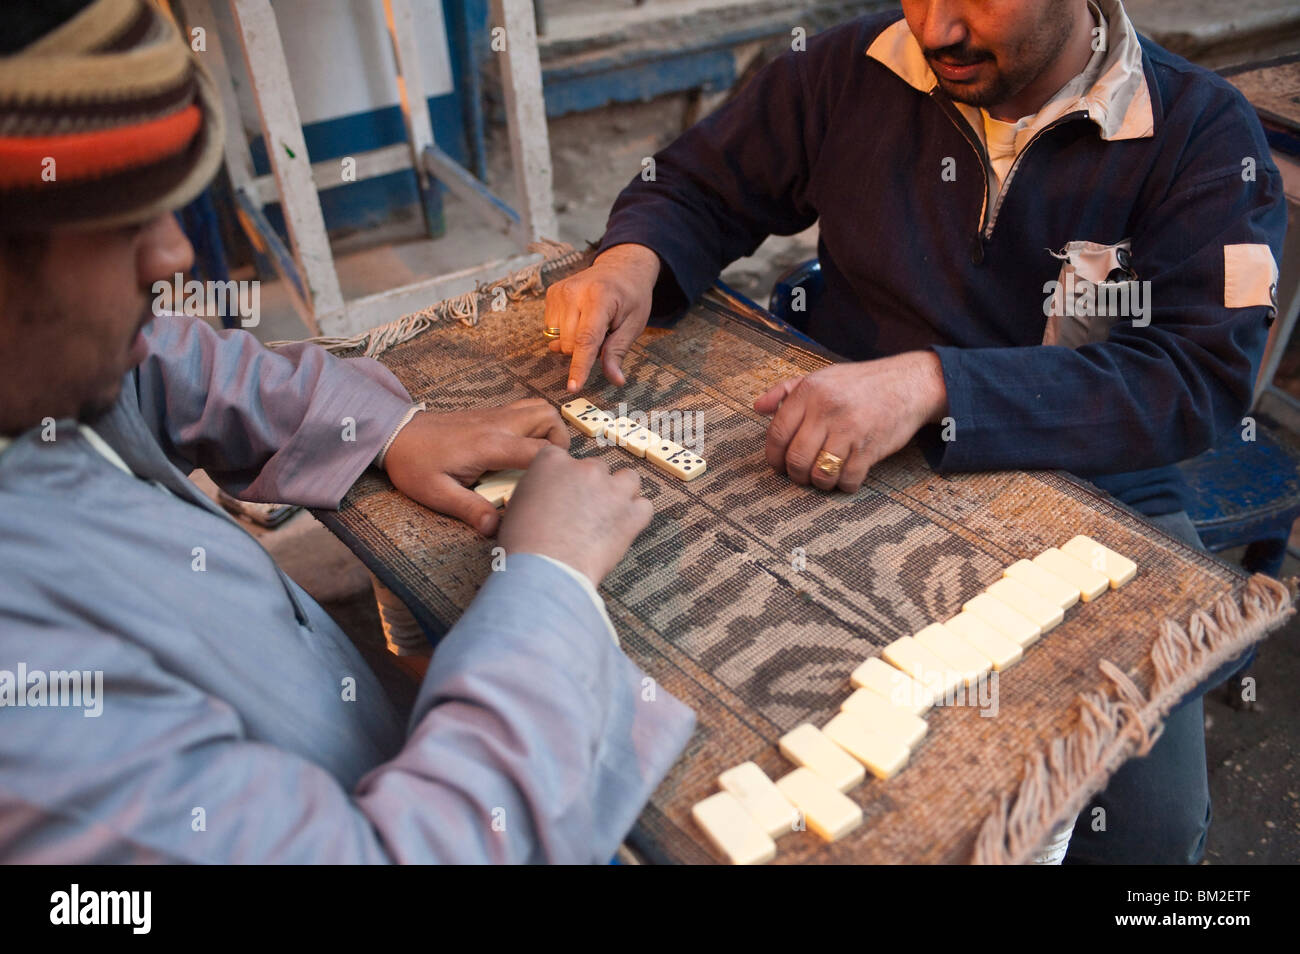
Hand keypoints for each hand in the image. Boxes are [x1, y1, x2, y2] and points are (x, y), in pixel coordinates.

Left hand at [383, 398, 567, 535]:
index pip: (541, 451)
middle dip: (560, 442)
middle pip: (550, 418)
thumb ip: (470, 510)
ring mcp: (495, 416)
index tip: (553, 487)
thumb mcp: (437, 494)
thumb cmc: (414, 464)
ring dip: (548, 430)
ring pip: (540, 408)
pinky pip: (524, 410)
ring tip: (537, 457)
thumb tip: (495, 529)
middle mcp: (498, 425)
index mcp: (490, 445)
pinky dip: (533, 425)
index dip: (556, 469)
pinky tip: (519, 448)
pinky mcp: (489, 415)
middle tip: (547, 468)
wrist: (395, 433)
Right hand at [499, 445, 652, 585]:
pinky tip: (625, 526)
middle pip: (596, 467)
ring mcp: (611, 490)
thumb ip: (535, 492)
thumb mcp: (515, 507)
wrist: (544, 568)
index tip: (564, 490)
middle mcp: (584, 469)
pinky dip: (637, 516)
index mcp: (551, 463)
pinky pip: (644, 506)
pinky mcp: (631, 514)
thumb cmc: (525, 545)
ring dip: (621, 492)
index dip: (564, 477)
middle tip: (585, 509)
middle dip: (592, 486)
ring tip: (610, 512)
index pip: (561, 457)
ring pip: (628, 479)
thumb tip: (543, 497)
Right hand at [544, 243, 659, 391]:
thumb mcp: (634, 324)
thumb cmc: (631, 296)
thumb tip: (615, 380)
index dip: (579, 366)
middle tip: (604, 334)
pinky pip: (551, 330)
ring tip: (592, 324)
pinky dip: (566, 332)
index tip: (573, 386)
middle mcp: (574, 292)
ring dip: (575, 342)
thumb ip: (618, 351)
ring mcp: (559, 291)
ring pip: (558, 340)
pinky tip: (580, 319)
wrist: (620, 267)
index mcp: (599, 297)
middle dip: (585, 350)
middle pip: (569, 344)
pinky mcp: (551, 294)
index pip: (585, 339)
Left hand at [754, 351, 947, 491]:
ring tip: (822, 476)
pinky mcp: (870, 448)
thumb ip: (785, 390)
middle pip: (796, 458)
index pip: (777, 433)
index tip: (777, 464)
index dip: (773, 456)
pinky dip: (844, 485)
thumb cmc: (860, 383)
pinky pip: (848, 479)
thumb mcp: (821, 377)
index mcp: (810, 392)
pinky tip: (845, 476)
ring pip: (819, 473)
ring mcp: (849, 429)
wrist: (908, 383)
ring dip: (818, 482)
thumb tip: (758, 408)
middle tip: (800, 474)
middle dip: (794, 474)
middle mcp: (827, 409)